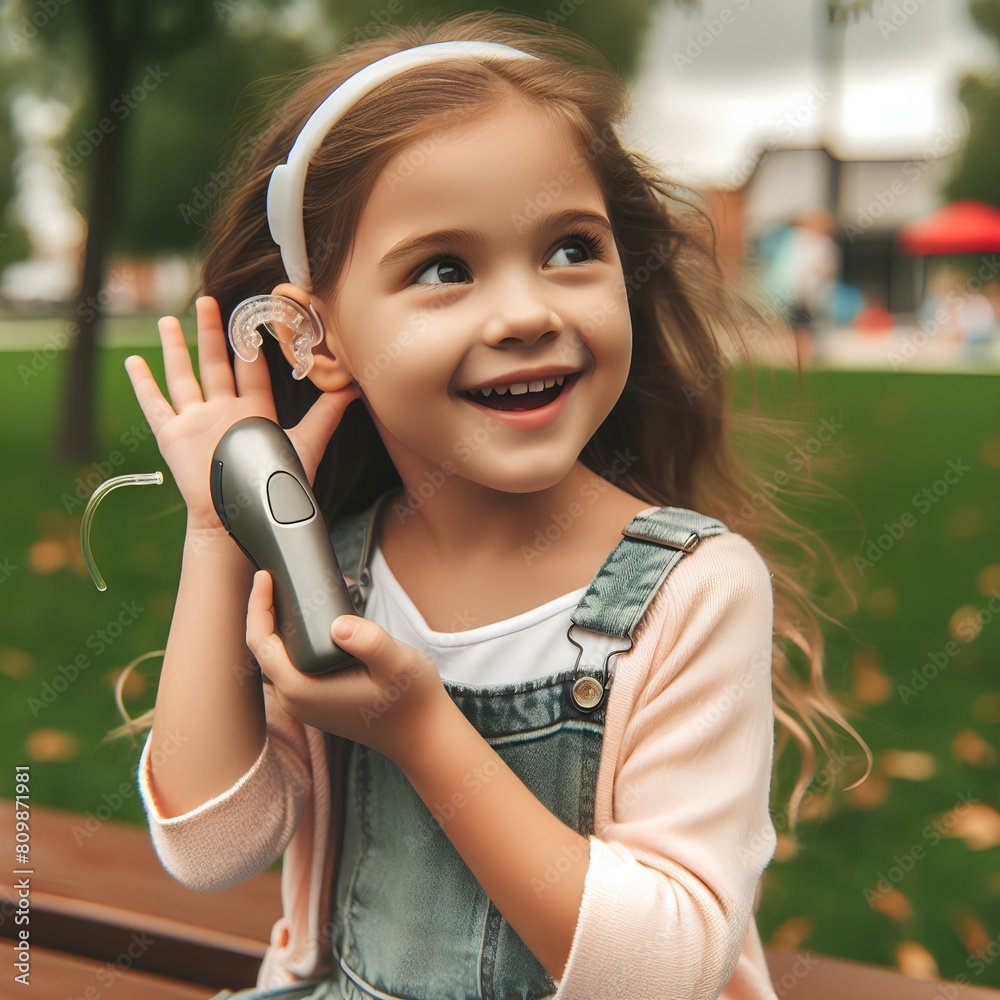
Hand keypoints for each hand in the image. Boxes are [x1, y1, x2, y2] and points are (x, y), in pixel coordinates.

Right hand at [124, 296, 358, 531]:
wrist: (239, 519)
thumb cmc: (275, 486)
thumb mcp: (306, 443)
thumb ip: (328, 414)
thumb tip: (355, 387)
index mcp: (254, 411)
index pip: (252, 369)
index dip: (252, 343)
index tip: (252, 314)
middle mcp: (224, 411)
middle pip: (215, 362)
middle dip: (213, 331)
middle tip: (208, 300)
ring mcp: (197, 421)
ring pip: (183, 374)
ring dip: (175, 347)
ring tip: (170, 319)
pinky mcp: (173, 435)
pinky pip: (154, 403)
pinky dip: (142, 382)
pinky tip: (133, 361)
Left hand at [246, 570, 447, 763]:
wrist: (422, 734)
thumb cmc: (410, 701)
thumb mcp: (397, 664)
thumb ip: (370, 642)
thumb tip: (338, 624)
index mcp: (302, 690)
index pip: (261, 643)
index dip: (257, 606)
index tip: (265, 577)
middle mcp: (295, 700)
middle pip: (262, 649)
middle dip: (264, 612)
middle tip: (277, 578)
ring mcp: (303, 703)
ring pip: (274, 658)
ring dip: (276, 626)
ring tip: (287, 595)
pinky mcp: (315, 700)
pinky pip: (289, 666)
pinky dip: (290, 641)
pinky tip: (306, 623)